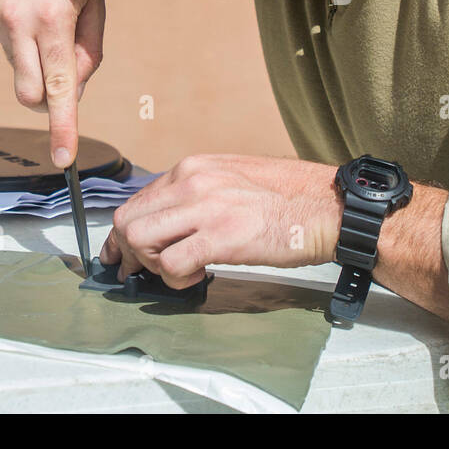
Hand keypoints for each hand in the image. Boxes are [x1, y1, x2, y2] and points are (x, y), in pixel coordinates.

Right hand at [0, 0, 103, 167]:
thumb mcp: (96, 2)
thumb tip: (72, 93)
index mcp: (54, 20)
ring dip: (37, 59)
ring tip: (50, 17)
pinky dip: (23, 41)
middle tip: (65, 71)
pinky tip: (30, 8)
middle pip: (29, 92)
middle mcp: (18, 22)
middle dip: (46, 98)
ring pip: (19, 69)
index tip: (63, 157)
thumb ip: (89, 51)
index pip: (58, 86)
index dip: (62, 126)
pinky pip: (7, 46)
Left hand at [99, 154, 343, 285]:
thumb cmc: (286, 197)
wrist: (325, 206)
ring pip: (139, 241)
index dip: (124, 234)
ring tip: (178, 273)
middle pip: (128, 221)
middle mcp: (192, 182)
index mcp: (193, 168)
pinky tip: (199, 277)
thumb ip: (195, 194)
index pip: (137, 201)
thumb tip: (167, 221)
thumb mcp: (231, 178)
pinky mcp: (221, 237)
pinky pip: (171, 265)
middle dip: (129, 254)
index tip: (123, 256)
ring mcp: (205, 208)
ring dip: (151, 266)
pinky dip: (176, 280)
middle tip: (144, 273)